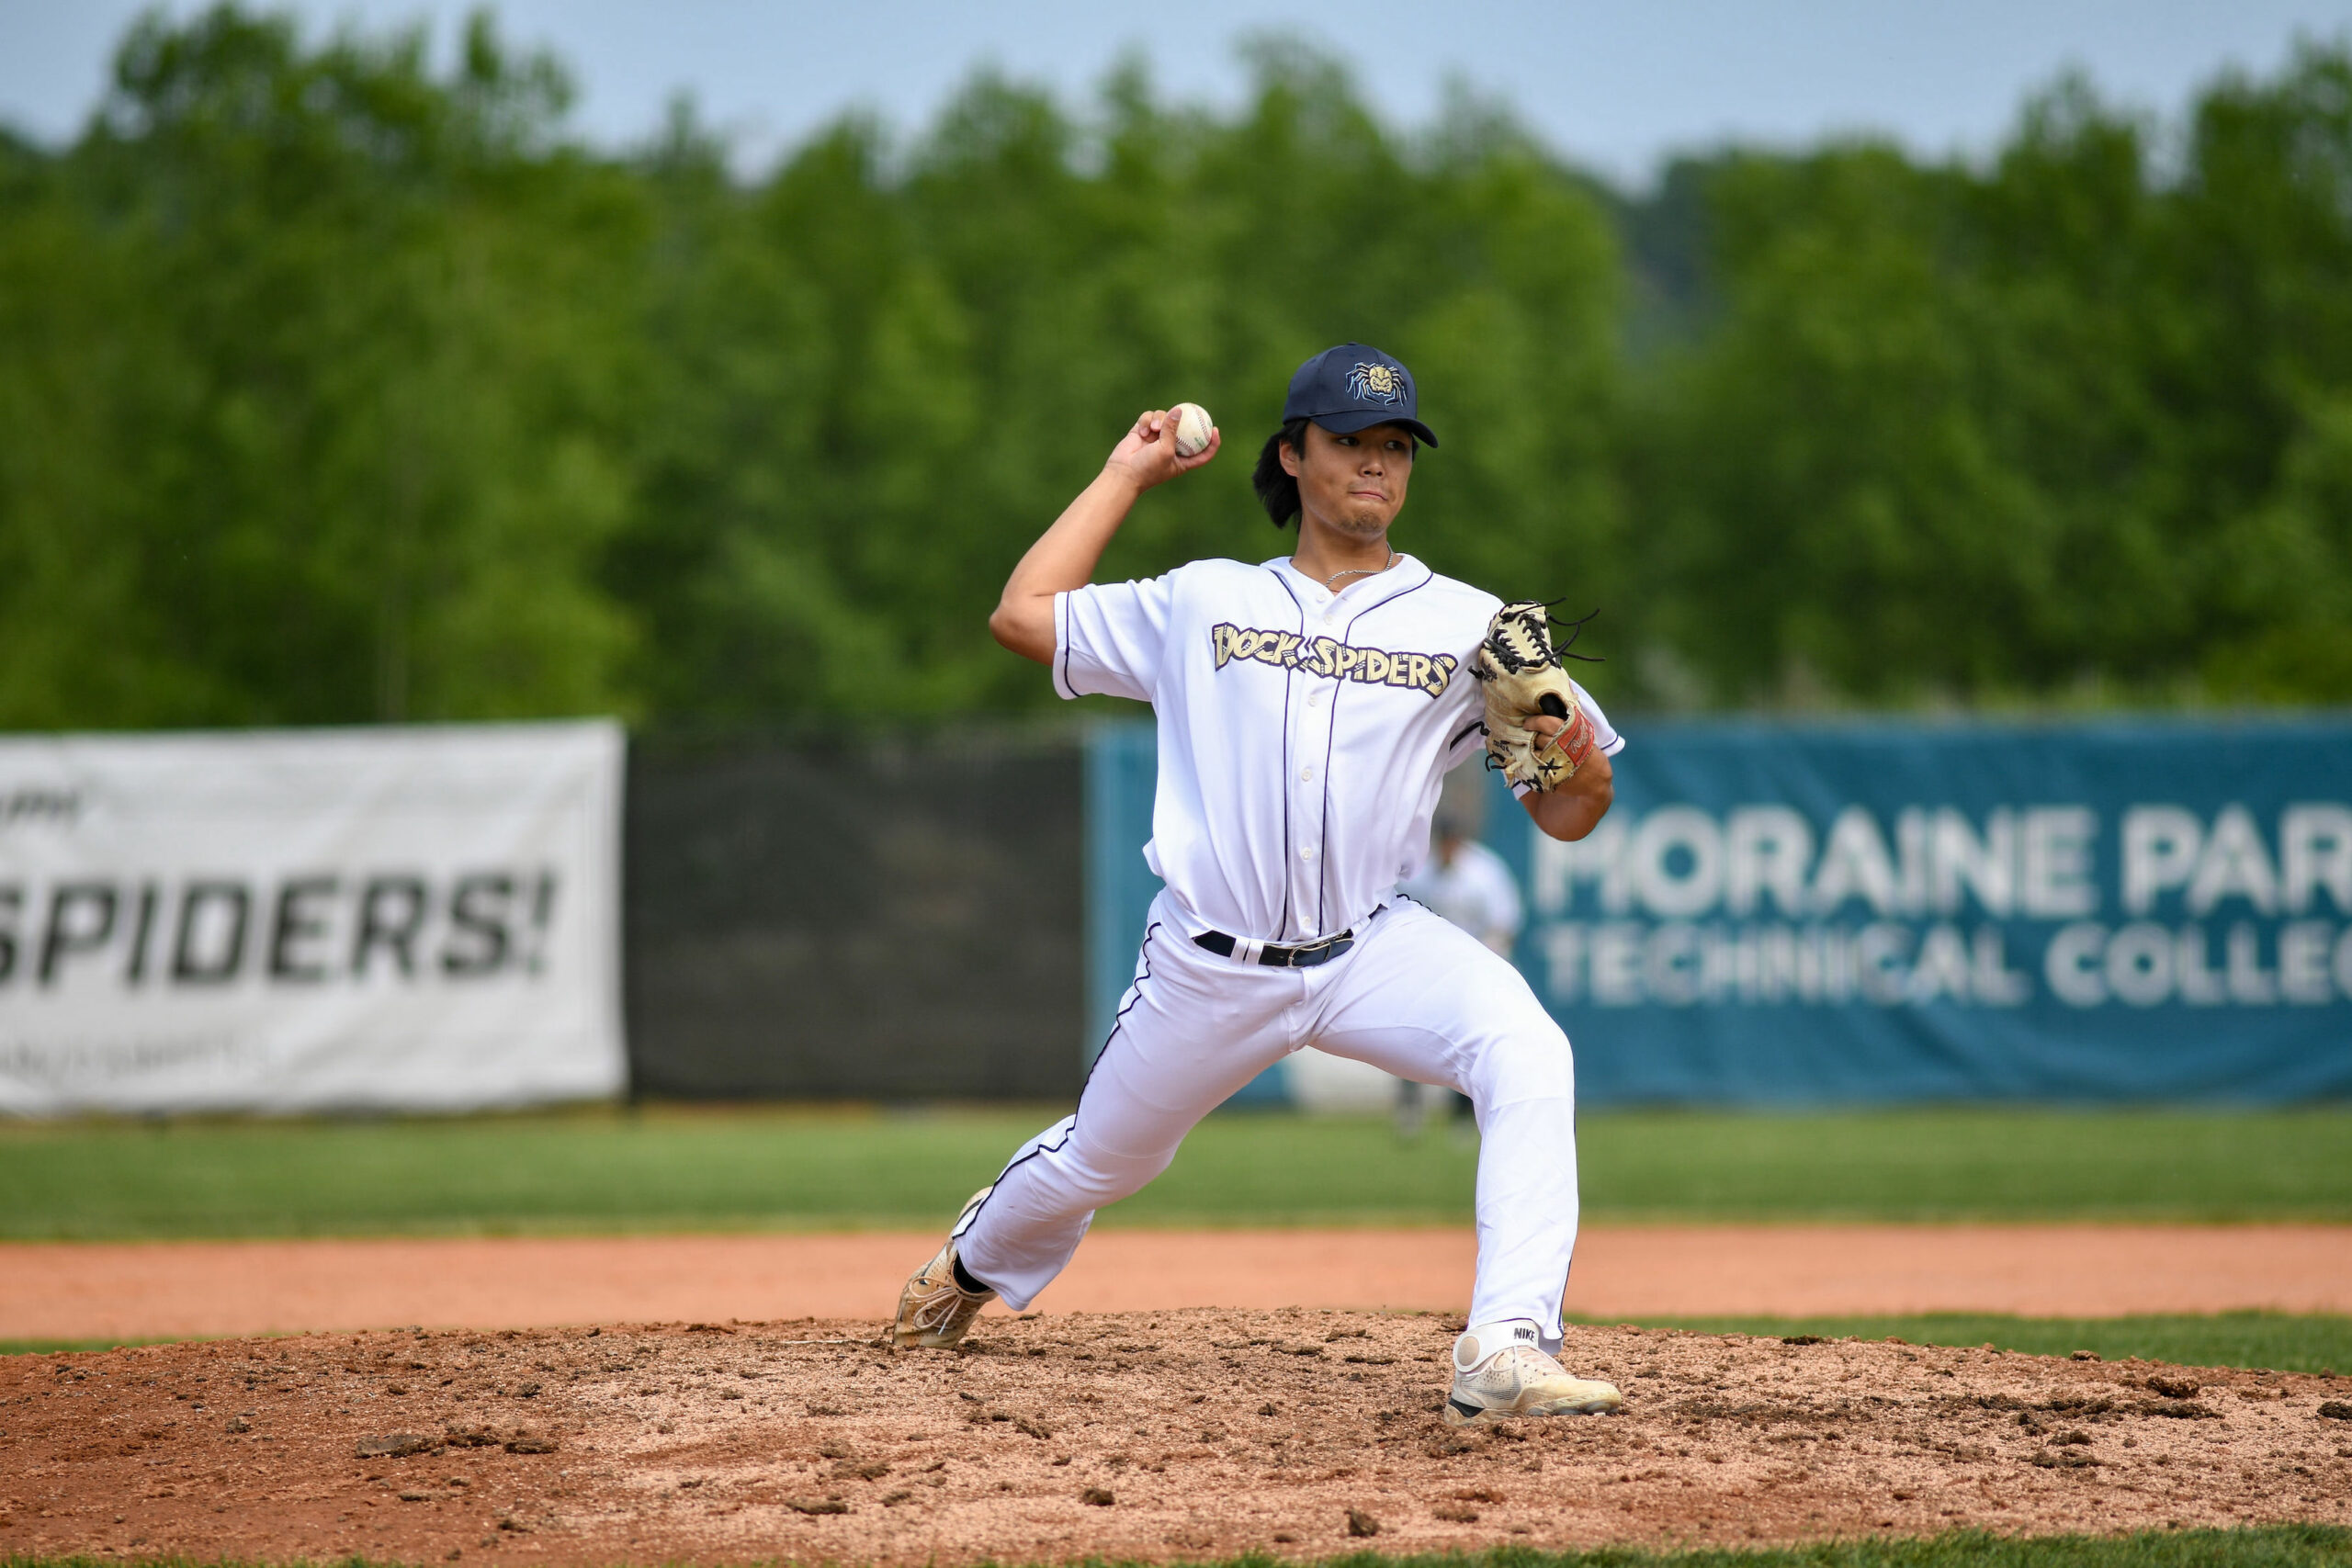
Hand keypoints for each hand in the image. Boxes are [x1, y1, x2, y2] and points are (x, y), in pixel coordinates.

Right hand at [1104, 407, 1219, 491]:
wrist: (1123, 472)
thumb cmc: (1148, 468)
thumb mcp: (1166, 450)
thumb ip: (1172, 430)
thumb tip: (1179, 410)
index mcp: (1182, 460)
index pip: (1202, 452)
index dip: (1211, 442)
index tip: (1215, 429)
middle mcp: (1171, 448)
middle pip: (1184, 429)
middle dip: (1184, 420)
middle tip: (1188, 410)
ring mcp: (1156, 438)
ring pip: (1164, 418)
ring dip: (1159, 420)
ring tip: (1153, 429)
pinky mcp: (1143, 430)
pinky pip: (1149, 417)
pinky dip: (1146, 422)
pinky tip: (1142, 431)